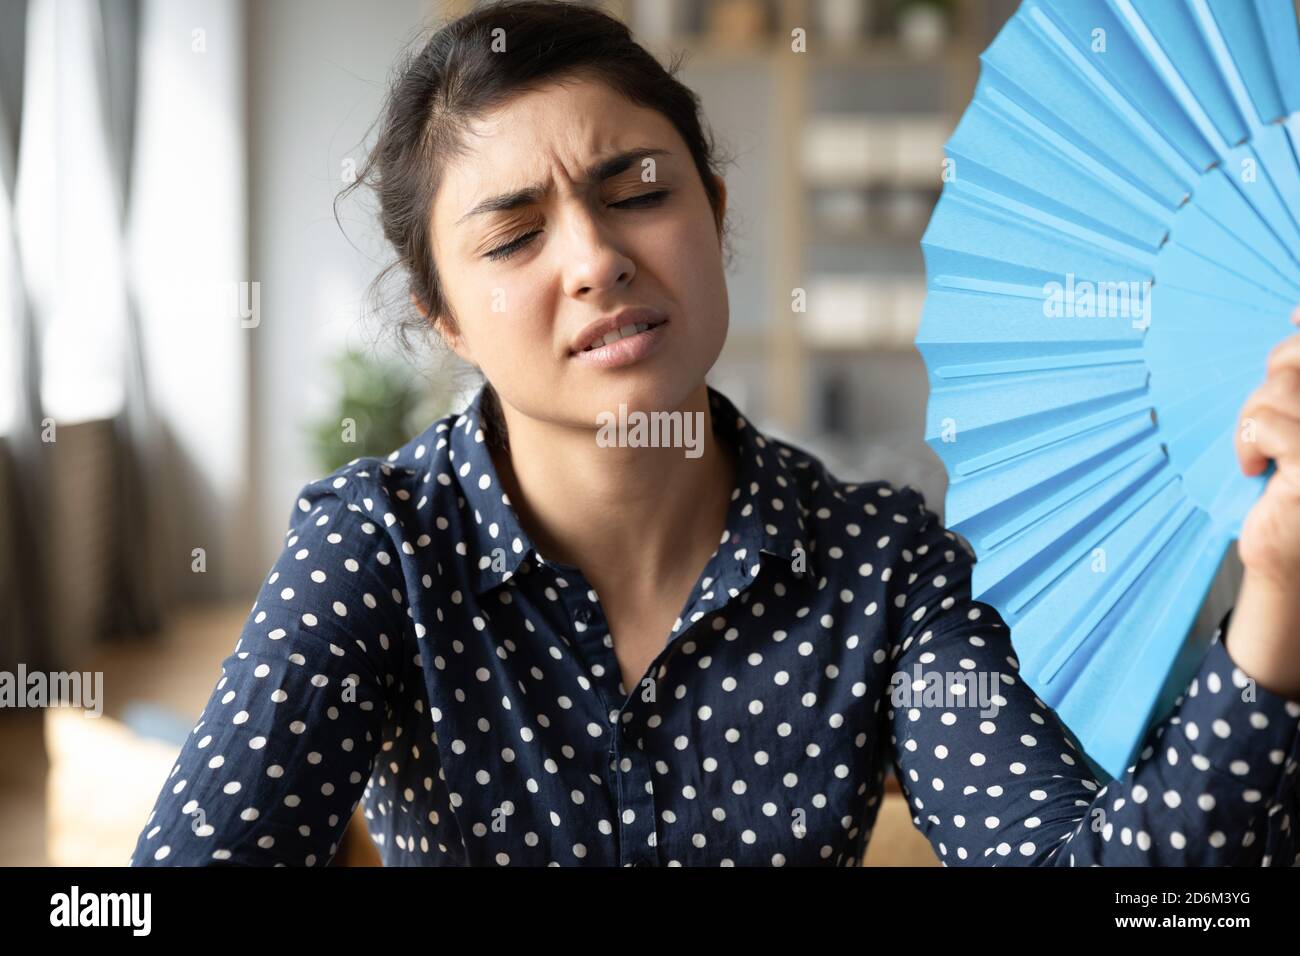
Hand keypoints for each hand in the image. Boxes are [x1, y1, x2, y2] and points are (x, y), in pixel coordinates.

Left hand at [1235, 308, 1299, 589]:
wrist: (1288, 557)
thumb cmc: (1286, 486)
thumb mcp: (1292, 425)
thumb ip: (1295, 382)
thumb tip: (1297, 315)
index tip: (1294, 313)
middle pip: (1297, 359)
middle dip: (1274, 374)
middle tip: (1262, 411)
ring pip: (1277, 390)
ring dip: (1251, 418)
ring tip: (1258, 451)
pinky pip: (1265, 424)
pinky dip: (1247, 442)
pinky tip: (1256, 468)